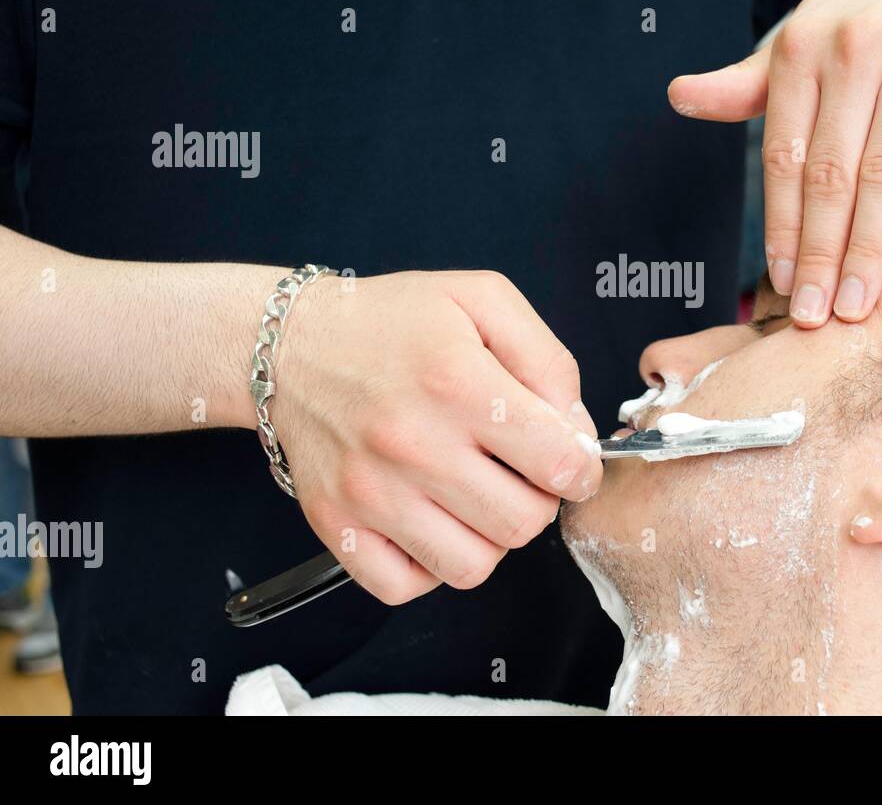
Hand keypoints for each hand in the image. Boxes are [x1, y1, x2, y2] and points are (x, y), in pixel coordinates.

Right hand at [270, 270, 602, 603]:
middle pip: (522, 523)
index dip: (583, 469)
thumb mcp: (482, 301)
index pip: (558, 463)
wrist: (291, 344)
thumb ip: (547, 361)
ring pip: (472, 566)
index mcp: (456, 382)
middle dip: (538, 502)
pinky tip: (433, 521)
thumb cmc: (393, 322)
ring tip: (476, 495)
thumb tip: (577, 433)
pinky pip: (407, 586)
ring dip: (489, 537)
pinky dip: (430, 567)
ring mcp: (370, 492)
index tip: (573, 462)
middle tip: (520, 474)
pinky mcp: (335, 525)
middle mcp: (412, 443)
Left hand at [669, 0, 881, 325]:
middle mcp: (853, 48)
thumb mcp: (803, 41)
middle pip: (832, 173)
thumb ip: (748, 84)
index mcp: (801, 51)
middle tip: (813, 317)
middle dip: (820, 253)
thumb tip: (677, 96)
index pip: (785, 158)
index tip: (778, 286)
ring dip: (873, 242)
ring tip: (860, 303)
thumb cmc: (869, 17)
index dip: (781, 227)